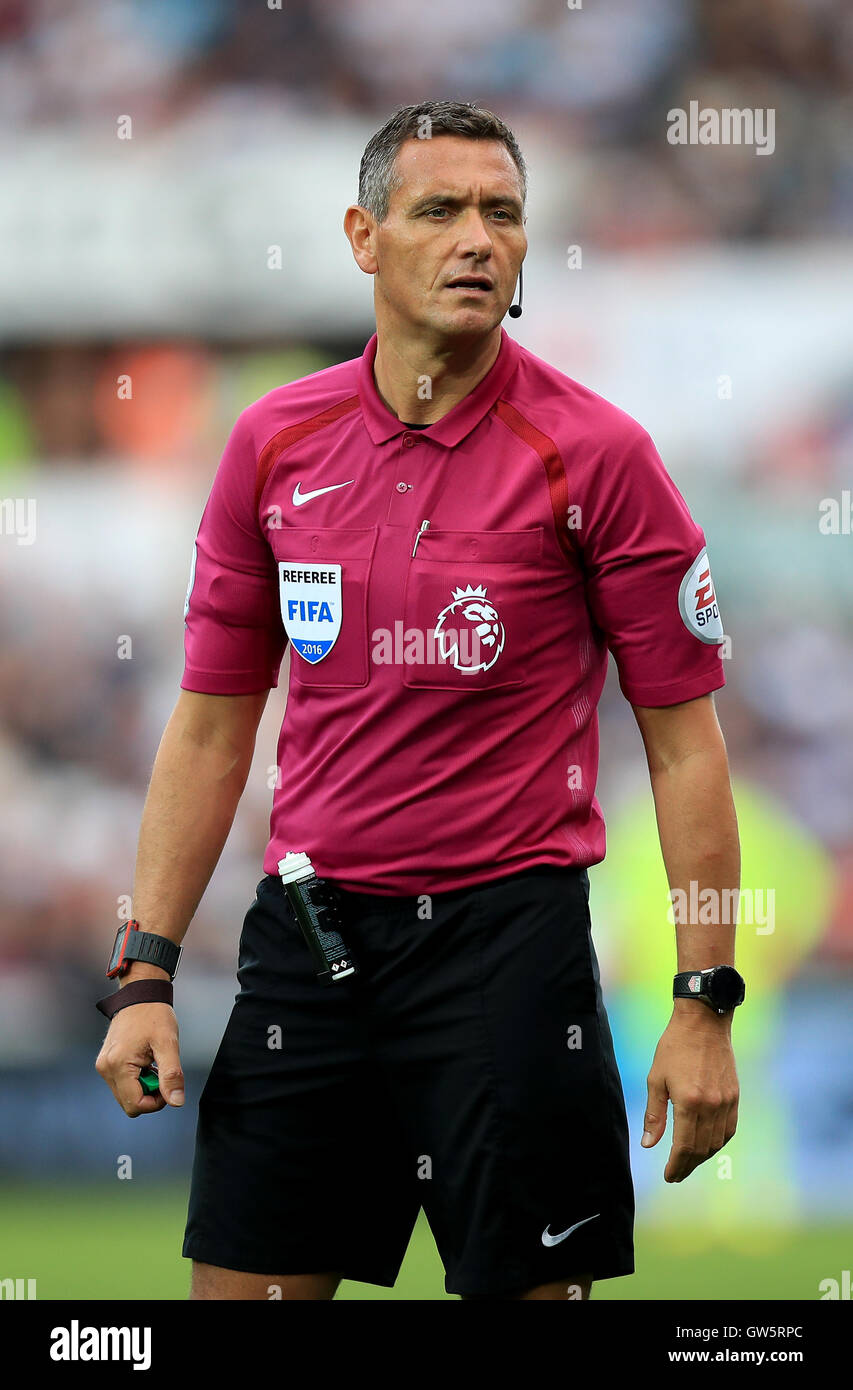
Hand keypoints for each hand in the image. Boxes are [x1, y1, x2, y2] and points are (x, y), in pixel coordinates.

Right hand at [95, 1001, 184, 1117]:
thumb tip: (176, 1101)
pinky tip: (146, 1061)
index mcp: (118, 1065)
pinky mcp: (107, 1062)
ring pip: (125, 1094)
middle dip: (149, 1094)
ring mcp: (104, 1065)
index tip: (167, 1084)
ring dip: (143, 1086)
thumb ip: (171, 1074)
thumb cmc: (154, 1015)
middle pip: (129, 1102)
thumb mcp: (168, 1044)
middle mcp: (105, 1067)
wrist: (141, 994)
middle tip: (161, 1071)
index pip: (134, 1105)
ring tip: (153, 1063)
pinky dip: (136, 1079)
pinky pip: (122, 1083)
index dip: (155, 1102)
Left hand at [641, 1003, 738, 1181]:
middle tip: (676, 1174)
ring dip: (703, 1157)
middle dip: (687, 1165)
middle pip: (702, 1149)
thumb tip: (649, 1144)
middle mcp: (711, 1106)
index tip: (668, 1176)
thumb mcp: (656, 1078)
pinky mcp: (734, 1096)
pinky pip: (729, 1130)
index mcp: (689, 1102)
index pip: (684, 1147)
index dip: (676, 1165)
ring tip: (688, 1162)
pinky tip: (707, 1145)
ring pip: (717, 1142)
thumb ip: (654, 1115)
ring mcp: (726, 1102)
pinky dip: (718, 1142)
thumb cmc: (674, 1047)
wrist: (704, 1022)